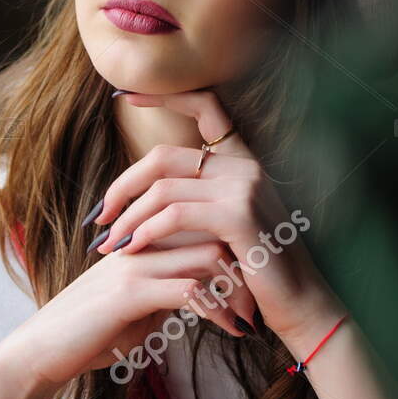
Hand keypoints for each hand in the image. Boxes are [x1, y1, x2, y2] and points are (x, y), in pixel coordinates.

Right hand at [0, 235, 247, 393]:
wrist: (38, 354)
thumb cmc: (83, 338)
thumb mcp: (132, 314)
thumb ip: (162, 299)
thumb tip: (195, 301)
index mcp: (138, 246)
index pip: (198, 228)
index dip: (233, 253)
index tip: (252, 287)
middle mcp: (138, 247)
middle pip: (211, 234)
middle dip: (246, 268)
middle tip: (261, 303)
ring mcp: (134, 267)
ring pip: (206, 256)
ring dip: (239, 288)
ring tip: (251, 318)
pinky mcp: (130, 294)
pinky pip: (190, 290)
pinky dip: (219, 310)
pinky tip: (232, 330)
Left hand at [87, 87, 337, 344]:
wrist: (299, 303)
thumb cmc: (257, 274)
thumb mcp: (224, 229)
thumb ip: (194, 203)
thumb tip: (141, 198)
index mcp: (242, 162)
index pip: (205, 107)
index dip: (164, 95)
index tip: (124, 94)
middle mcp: (245, 166)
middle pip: (163, 156)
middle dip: (122, 186)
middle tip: (98, 218)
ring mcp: (244, 187)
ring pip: (162, 189)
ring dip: (127, 217)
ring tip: (109, 244)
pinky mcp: (239, 216)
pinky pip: (175, 215)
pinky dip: (146, 231)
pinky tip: (132, 248)